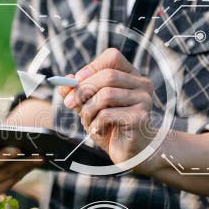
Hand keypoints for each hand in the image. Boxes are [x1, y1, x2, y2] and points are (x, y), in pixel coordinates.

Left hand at [59, 48, 156, 171]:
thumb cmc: (111, 126)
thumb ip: (78, 94)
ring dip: (88, 110)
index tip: (76, 80)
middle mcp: (142, 84)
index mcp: (131, 76)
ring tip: (88, 122)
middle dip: (83, 90)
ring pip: (106, 95)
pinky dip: (96, 123)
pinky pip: (108, 114)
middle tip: (68, 103)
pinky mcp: (140, 117)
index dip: (92, 66)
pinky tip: (98, 131)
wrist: (130, 152)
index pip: (112, 57)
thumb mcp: (90, 107)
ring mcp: (144, 100)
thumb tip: (64, 83)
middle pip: (108, 76)